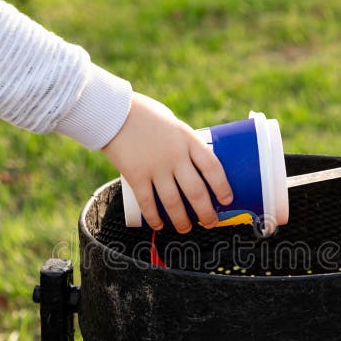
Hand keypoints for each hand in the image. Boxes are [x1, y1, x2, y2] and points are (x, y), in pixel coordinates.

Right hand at [102, 93, 232, 232]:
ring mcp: (155, 167)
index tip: (227, 200)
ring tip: (186, 229)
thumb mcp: (173, 124)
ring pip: (173, 202)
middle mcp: (175, 155)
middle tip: (210, 223)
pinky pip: (147, 203)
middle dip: (205, 212)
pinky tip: (159, 226)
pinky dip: (154, 217)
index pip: (212, 167)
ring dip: (182, 220)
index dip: (222, 186)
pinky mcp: (136, 175)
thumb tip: (191, 164)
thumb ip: (182, 143)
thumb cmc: (144, 114)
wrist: (113, 112)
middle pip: (196, 191)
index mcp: (188, 139)